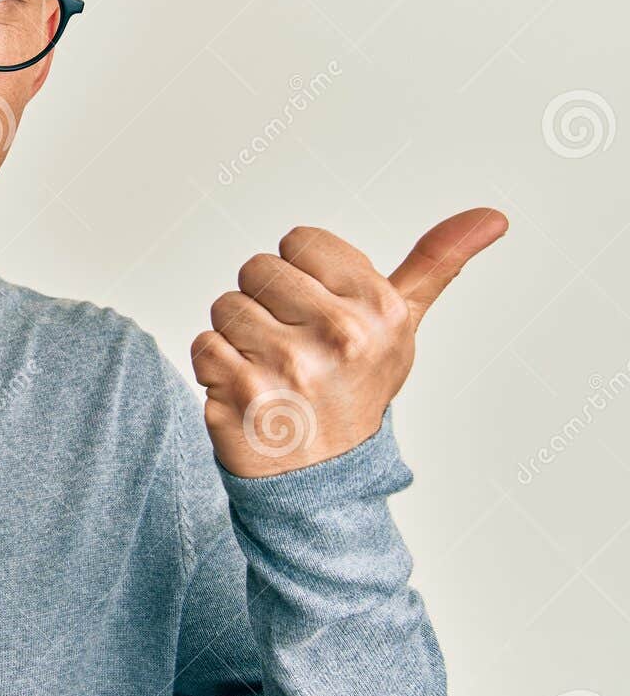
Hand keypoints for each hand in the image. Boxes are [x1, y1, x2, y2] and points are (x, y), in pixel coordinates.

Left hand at [190, 207, 507, 477]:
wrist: (324, 479)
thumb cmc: (356, 388)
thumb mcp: (401, 326)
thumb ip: (436, 263)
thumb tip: (493, 215)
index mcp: (378, 309)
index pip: (298, 240)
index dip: (298, 273)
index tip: (316, 311)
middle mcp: (341, 335)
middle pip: (256, 269)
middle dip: (265, 304)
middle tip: (291, 346)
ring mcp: (290, 366)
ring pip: (225, 306)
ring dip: (237, 338)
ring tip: (270, 371)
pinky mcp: (243, 394)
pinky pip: (202, 345)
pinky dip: (214, 368)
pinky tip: (247, 393)